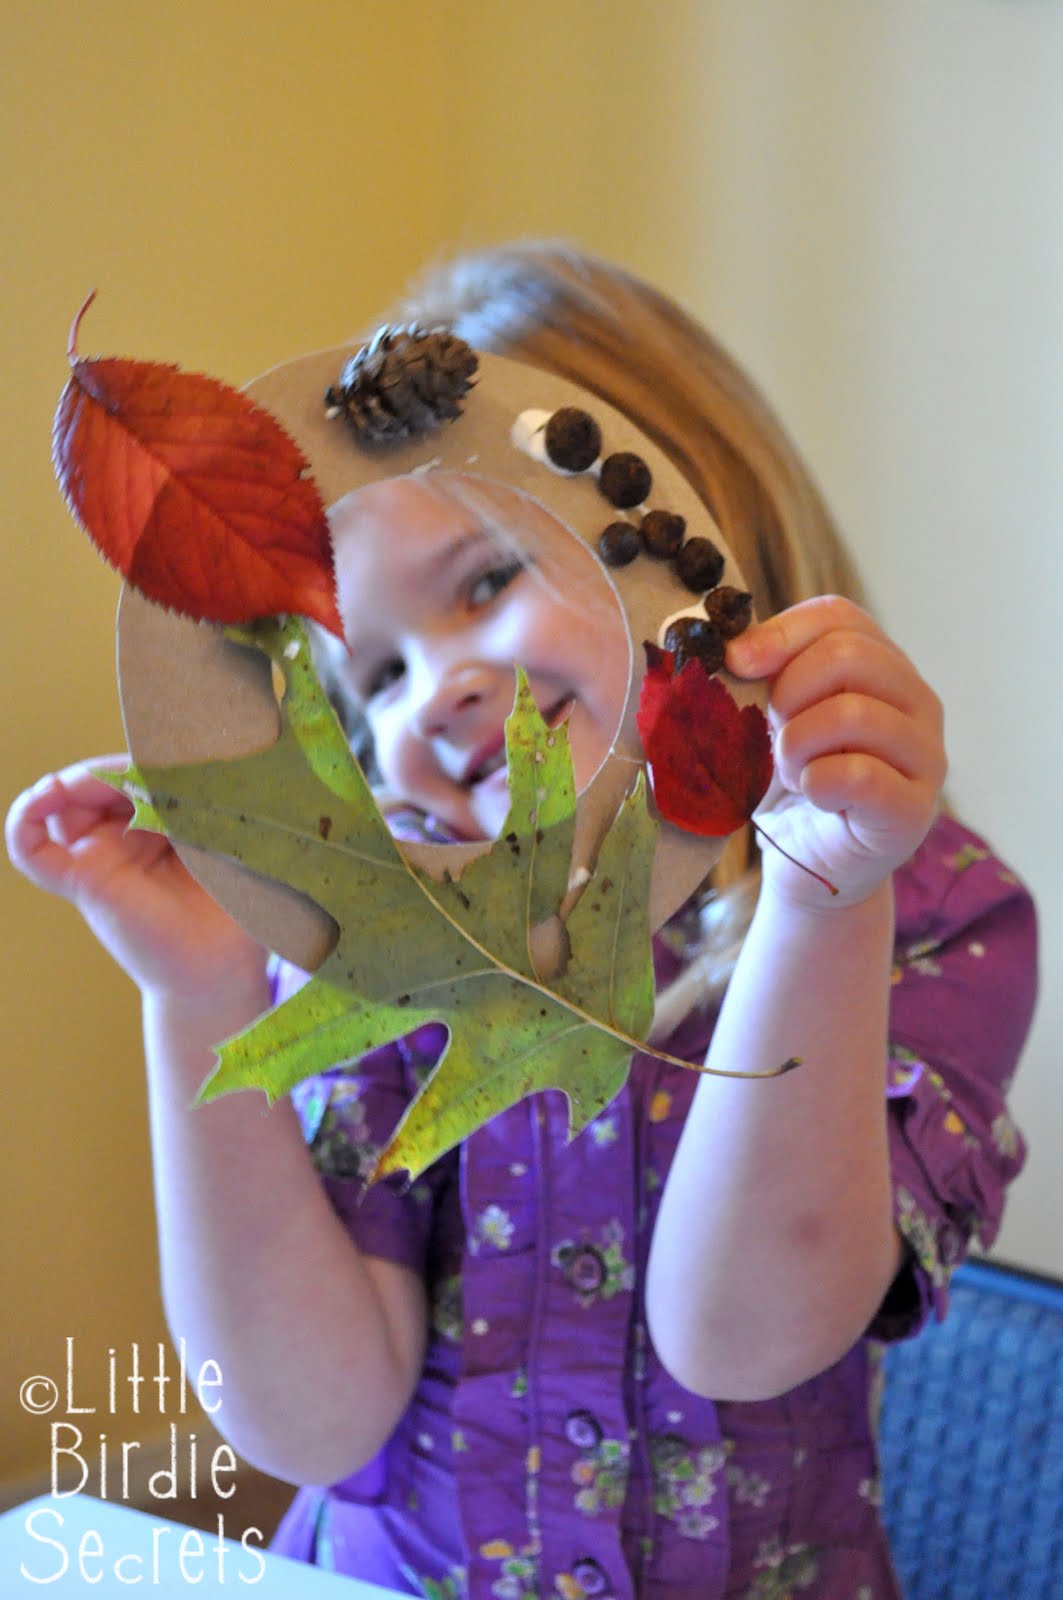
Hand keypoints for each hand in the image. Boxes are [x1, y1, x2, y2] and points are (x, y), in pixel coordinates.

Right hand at [6, 757, 267, 1002]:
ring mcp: (100, 855)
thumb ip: (196, 803)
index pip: (141, 772)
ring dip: (69, 783)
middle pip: (99, 782)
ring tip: (88, 779)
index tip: (172, 758)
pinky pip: (36, 853)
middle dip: (111, 769)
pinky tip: (36, 801)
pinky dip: (23, 824)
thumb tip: (172, 766)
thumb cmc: (235, 907)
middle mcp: (126, 833)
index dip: (146, 759)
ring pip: (67, 805)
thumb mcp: (223, 839)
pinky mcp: (84, 881)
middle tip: (136, 772)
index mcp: (164, 818)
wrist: (223, 969)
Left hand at [727, 597, 946, 908]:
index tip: (737, 664)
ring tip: (789, 771)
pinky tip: (811, 795)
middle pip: (850, 655)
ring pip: (854, 713)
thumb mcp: (769, 716)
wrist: (807, 863)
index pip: (840, 617)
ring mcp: (926, 754)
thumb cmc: (789, 781)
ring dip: (798, 744)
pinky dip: (816, 783)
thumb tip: (731, 647)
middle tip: (772, 732)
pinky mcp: (915, 808)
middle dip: (789, 693)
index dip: (781, 634)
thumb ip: (761, 674)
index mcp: (883, 666)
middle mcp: (918, 701)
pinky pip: (861, 776)